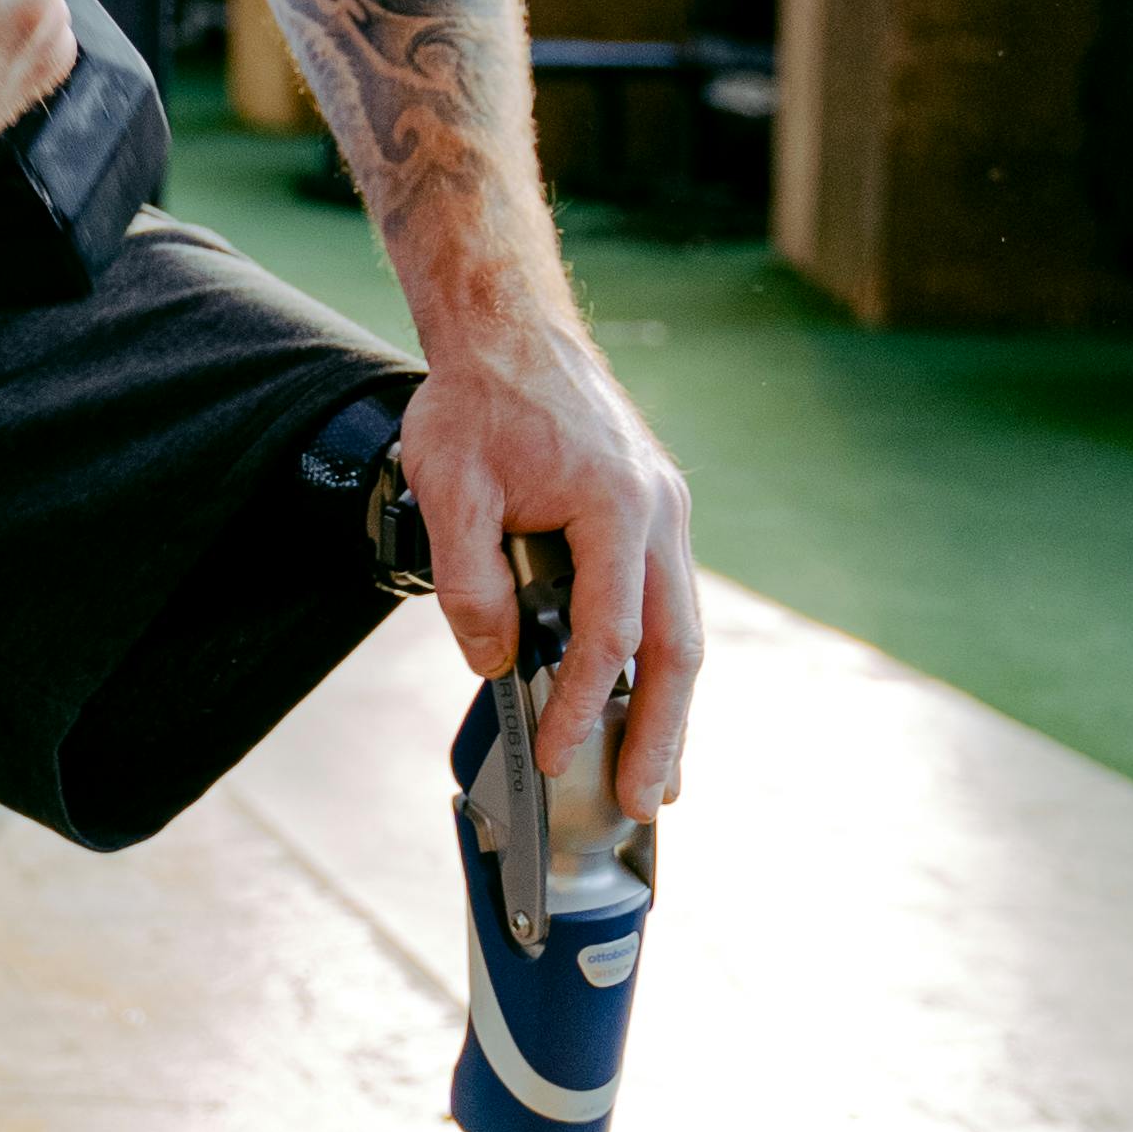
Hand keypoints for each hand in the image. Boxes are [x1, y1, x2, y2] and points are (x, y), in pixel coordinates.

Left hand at [398, 307, 699, 816]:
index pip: (608, 633)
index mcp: (614, 504)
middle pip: (677, 645)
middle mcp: (659, 511)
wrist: (510, 328)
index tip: (551, 756)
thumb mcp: (449, 487)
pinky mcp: (655, 514)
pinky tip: (643, 702)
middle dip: (661, 733)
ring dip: (671, 707)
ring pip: (683, 628)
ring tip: (658, 777)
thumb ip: (470, 581)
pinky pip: (667, 601)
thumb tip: (497, 663)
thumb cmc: (479, 398)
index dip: (580, 704)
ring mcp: (666, 511)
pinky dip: (660, 660)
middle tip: (643, 803)